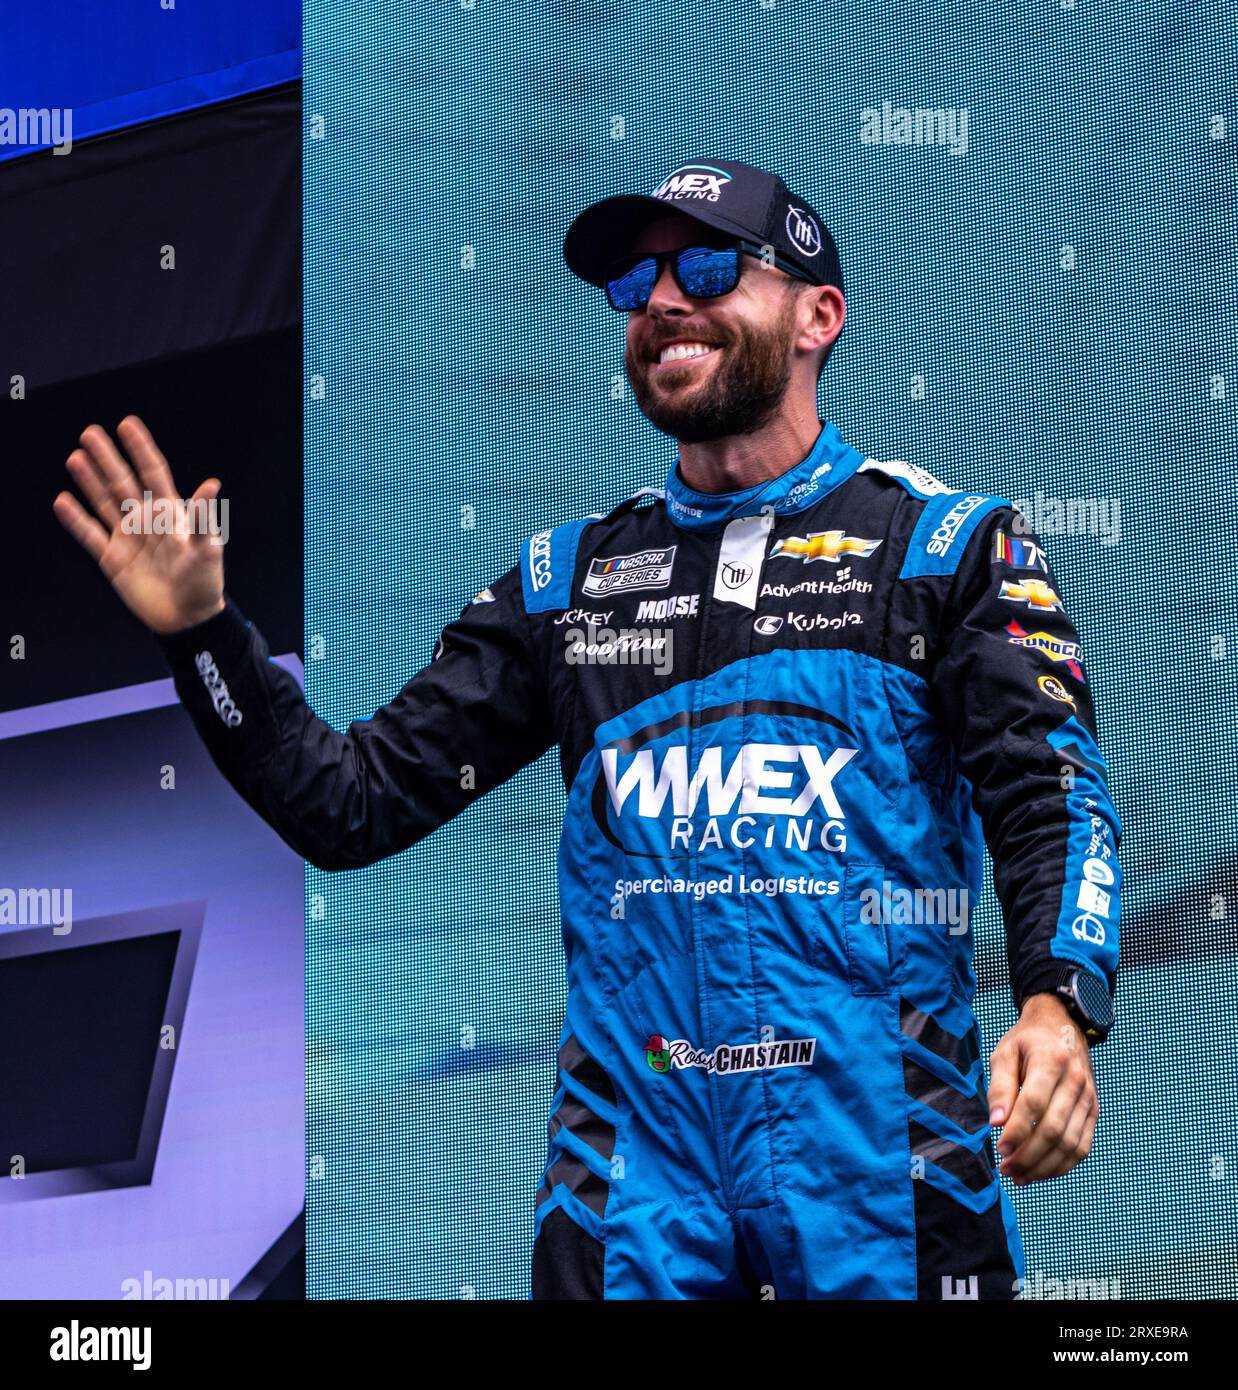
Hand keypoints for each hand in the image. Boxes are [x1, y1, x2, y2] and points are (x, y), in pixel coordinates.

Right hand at [53, 416, 225, 635]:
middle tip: (90, 433)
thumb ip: (204, 519)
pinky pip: (90, 535)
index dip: (140, 449)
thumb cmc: (204, 583)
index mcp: (170, 514)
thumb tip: (211, 485)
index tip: (127, 423)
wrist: (187, 619)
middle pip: (123, 483)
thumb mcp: (208, 550)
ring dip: (90, 481)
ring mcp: (128, 538)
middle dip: (108, 459)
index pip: (153, 474)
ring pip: (104, 503)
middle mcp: (146, 521)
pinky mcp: (113, 559)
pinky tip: (63, 501)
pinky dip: (76, 519)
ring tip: (76, 457)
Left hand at [987, 993, 1097, 1185]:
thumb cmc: (1027, 1041)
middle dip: (1028, 1156)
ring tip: (1019, 1177)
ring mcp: (1089, 1098)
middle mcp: (1076, 1081)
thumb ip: (999, 1086)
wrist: (1062, 1026)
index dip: (1017, 1131)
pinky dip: (1062, 1165)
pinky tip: (1040, 1172)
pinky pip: (1082, 1146)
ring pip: (1071, 1144)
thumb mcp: (1005, 1052)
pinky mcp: (1094, 1112)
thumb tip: (995, 1122)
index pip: (1034, 1103)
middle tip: (1006, 1170)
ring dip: (1044, 1167)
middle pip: (1054, 1129)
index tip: (999, 1150)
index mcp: (1051, 1061)